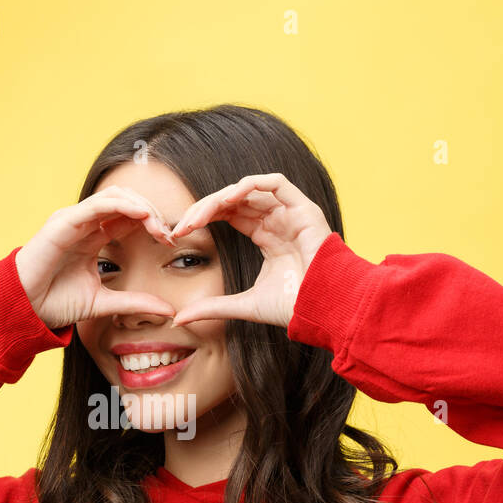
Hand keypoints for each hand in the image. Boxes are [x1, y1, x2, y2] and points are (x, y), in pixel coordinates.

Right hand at [16, 186, 179, 329]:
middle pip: (127, 202)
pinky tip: (140, 214)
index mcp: (93, 236)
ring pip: (114, 197)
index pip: (129, 217)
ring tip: (157, 223)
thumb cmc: (55, 303)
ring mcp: (73, 220)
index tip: (170, 241)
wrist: (24, 310)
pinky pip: (96, 205)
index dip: (153, 224)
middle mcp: (84, 223)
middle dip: (151, 213)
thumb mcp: (104, 303)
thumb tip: (170, 311)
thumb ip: (135, 303)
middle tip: (167, 233)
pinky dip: (121, 205)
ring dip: (140, 206)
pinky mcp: (63, 222)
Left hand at [168, 172, 331, 327]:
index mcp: (267, 238)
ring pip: (249, 190)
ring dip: (220, 198)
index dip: (203, 219)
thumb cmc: (294, 308)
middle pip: (235, 201)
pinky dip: (250, 185)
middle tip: (181, 224)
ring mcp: (291, 213)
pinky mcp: (304, 209)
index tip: (178, 234)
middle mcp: (278, 221)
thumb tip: (180, 319)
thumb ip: (213, 308)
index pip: (230, 215)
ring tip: (198, 215)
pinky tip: (227, 199)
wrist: (324, 311)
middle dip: (205, 209)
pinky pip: (276, 183)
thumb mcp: (244, 306)